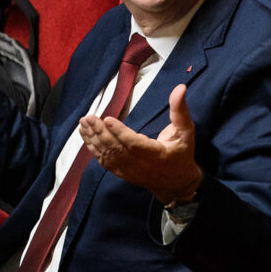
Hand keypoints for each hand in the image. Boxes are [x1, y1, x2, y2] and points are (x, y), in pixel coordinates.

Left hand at [79, 84, 203, 205]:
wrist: (176, 184)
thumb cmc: (181, 153)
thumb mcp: (186, 132)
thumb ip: (180, 110)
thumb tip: (180, 88)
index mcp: (158, 155)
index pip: (136, 144)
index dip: (121, 133)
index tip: (108, 119)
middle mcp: (141, 165)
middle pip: (117, 150)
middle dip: (101, 133)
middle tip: (90, 117)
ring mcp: (129, 171)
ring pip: (108, 156)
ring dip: (94, 139)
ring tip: (84, 123)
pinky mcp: (122, 173)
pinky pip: (105, 162)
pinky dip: (93, 149)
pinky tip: (85, 135)